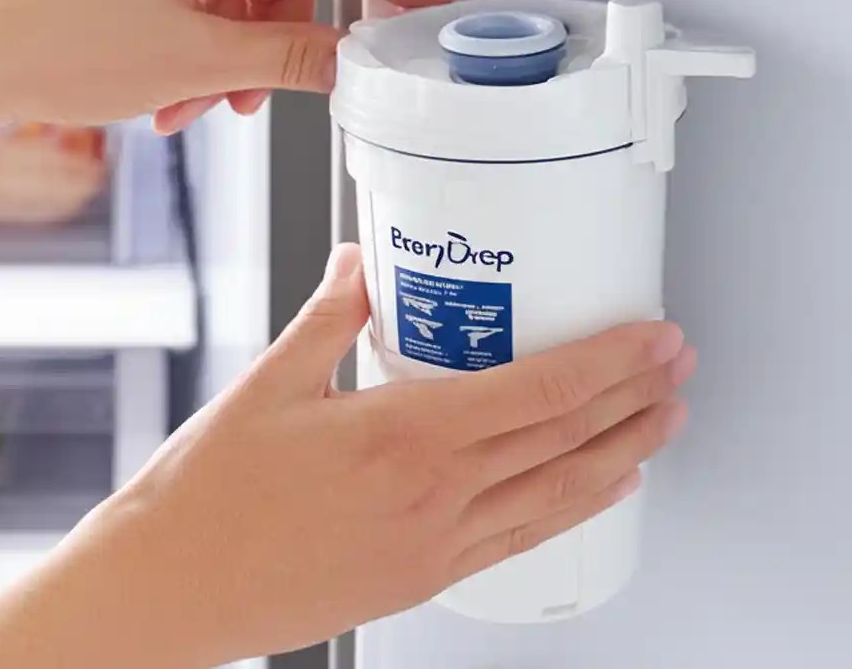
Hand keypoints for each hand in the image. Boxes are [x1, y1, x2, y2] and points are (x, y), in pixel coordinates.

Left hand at [0, 0, 454, 132]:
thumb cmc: (56, 38)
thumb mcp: (197, 56)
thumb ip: (290, 55)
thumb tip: (349, 58)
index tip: (427, 5)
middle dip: (269, 45)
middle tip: (247, 99)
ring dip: (227, 61)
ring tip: (188, 104)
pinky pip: (201, 0)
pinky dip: (197, 50)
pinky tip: (169, 92)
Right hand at [58, 244, 695, 664]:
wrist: (173, 586)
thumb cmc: (208, 497)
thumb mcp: (269, 384)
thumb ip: (330, 315)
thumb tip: (364, 266)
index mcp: (402, 434)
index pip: (540, 392)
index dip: (611, 363)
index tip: (652, 338)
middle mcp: (433, 495)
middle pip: (565, 442)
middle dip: (635, 402)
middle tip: (678, 370)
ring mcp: (434, 545)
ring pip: (557, 497)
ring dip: (622, 456)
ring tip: (663, 427)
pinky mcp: (421, 579)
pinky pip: (521, 541)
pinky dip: (572, 511)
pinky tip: (596, 494)